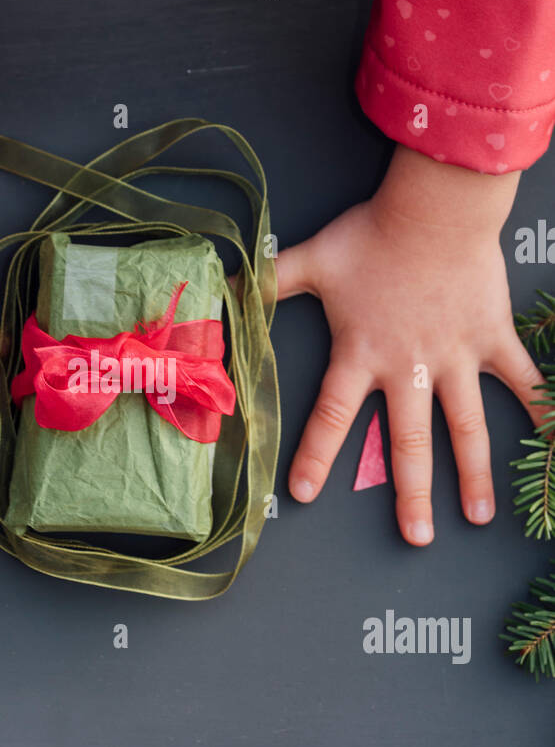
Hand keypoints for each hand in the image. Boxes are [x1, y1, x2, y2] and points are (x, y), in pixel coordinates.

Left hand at [276, 145, 545, 545]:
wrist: (436, 209)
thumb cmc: (374, 235)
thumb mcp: (312, 260)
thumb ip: (269, 281)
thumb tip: (224, 283)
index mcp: (362, 355)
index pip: (332, 417)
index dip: (315, 456)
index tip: (301, 494)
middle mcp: (409, 368)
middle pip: (407, 443)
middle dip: (410, 496)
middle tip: (416, 537)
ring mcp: (455, 358)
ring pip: (466, 428)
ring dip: (473, 474)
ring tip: (476, 516)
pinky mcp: (491, 339)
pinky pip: (521, 381)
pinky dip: (539, 409)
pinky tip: (548, 441)